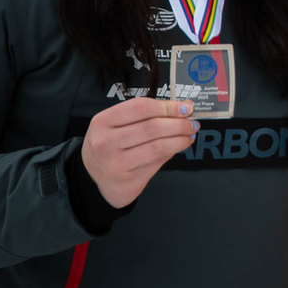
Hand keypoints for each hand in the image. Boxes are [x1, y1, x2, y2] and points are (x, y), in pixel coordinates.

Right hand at [80, 98, 198, 207]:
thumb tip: (182, 108)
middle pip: (152, 128)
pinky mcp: (128, 181)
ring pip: (157, 147)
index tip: (185, 107)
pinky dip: (172, 153)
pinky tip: (178, 147)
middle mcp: (106, 143)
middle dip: (178, 124)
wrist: (95, 178)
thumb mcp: (116, 125)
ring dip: (179, 140)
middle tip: (192, 123)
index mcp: (102, 122)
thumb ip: (146, 115)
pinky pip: (157, 163)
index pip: (141, 108)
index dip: (168, 107)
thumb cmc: (110, 146)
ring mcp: (115, 164)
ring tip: (189, 135)